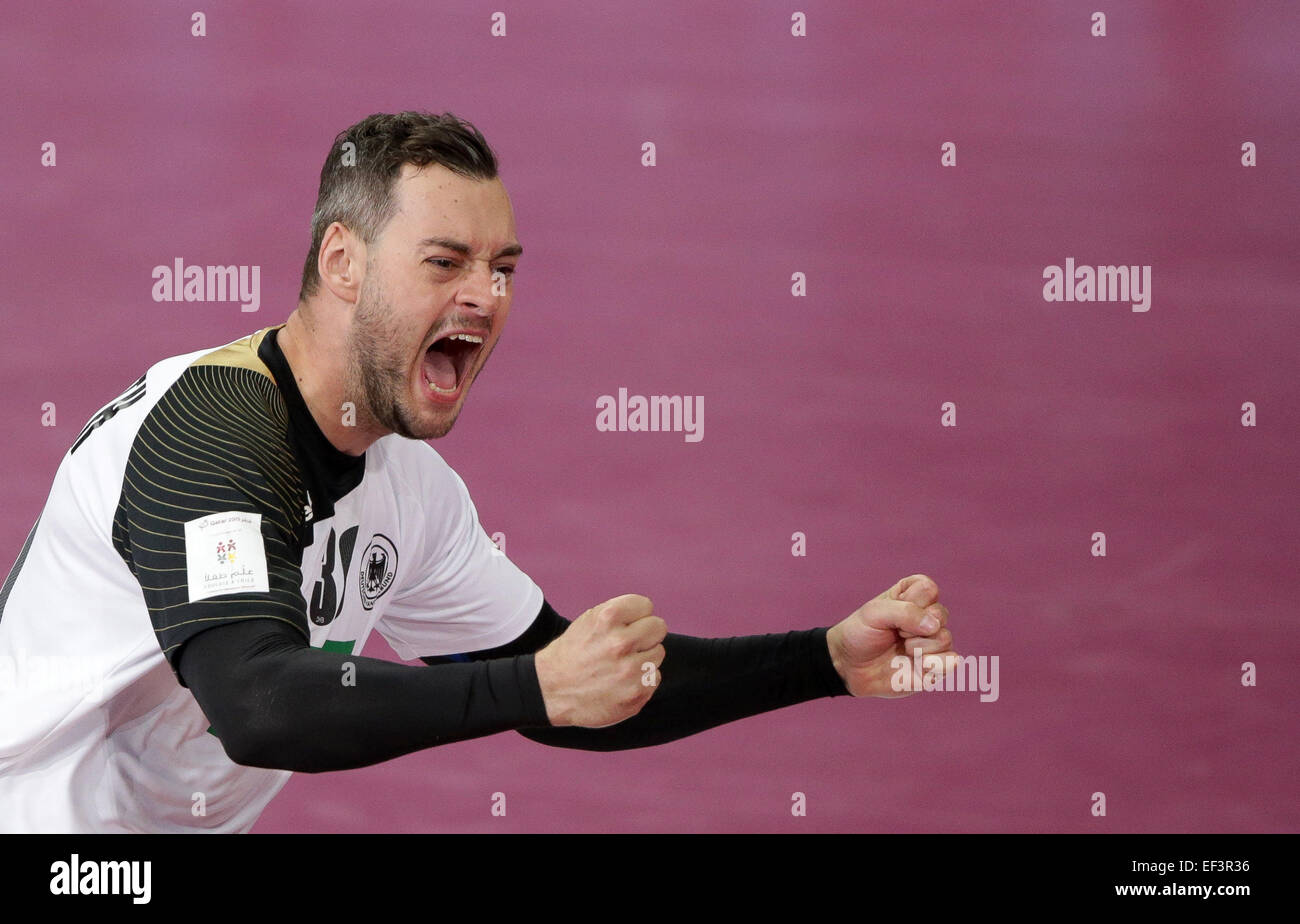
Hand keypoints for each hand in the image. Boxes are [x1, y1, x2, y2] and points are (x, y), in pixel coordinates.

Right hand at [533, 594, 666, 726]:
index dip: (635, 615)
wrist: (551, 690)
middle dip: (645, 635)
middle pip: (658, 627)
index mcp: (607, 618)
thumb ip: (620, 613)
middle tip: (628, 645)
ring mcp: (629, 671)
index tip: (625, 625)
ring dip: (643, 658)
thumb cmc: (573, 652)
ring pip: (658, 653)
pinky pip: (654, 677)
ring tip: (620, 664)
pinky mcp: (636, 694)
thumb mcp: (589, 620)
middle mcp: (620, 643)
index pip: (646, 606)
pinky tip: (621, 682)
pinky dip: (641, 680)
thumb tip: (649, 614)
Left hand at [825, 574, 961, 697]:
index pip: (929, 589)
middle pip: (940, 614)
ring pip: (945, 638)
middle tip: (896, 634)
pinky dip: (933, 664)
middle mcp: (927, 617)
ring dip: (918, 646)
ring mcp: (932, 642)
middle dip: (913, 627)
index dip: (910, 602)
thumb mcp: (874, 613)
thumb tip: (935, 626)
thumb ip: (904, 612)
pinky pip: (951, 662)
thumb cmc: (860, 633)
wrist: (849, 666)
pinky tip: (916, 665)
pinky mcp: (935, 666)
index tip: (890, 611)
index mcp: (913, 596)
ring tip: (902, 650)